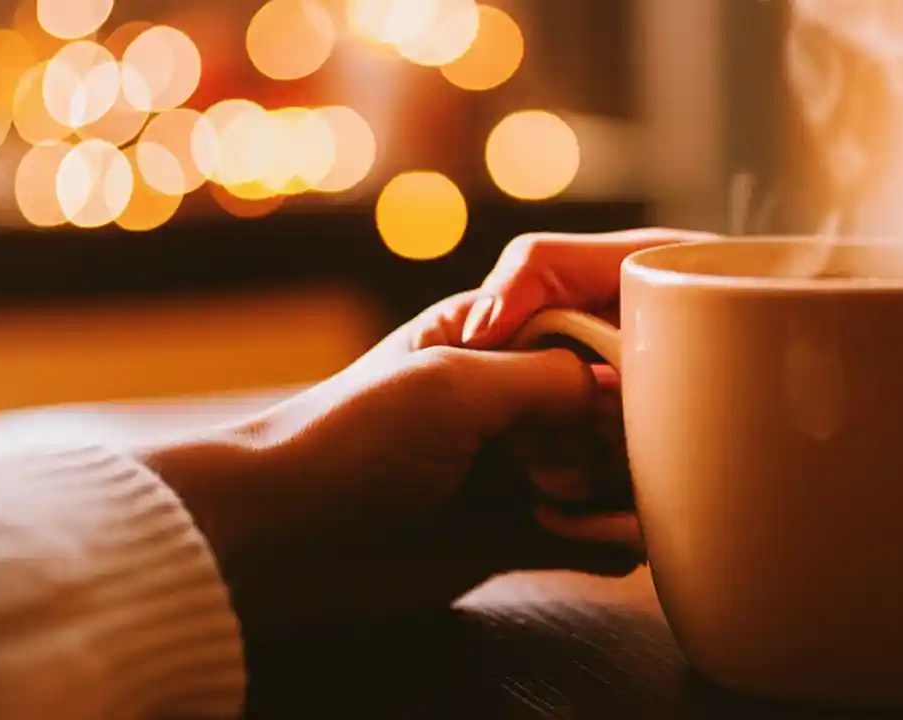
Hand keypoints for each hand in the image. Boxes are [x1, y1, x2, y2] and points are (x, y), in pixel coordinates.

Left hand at [141, 227, 713, 636]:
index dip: (623, 364)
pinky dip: (606, 541)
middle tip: (580, 467)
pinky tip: (594, 542)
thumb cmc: (347, 438)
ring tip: (585, 513)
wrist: (275, 537)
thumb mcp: (452, 386)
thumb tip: (627, 388)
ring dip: (620, 495)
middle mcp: (512, 403)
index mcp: (494, 341)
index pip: (591, 335)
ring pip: (608, 477)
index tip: (626, 400)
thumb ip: (547, 378)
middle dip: (619, 439)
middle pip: (611, 412)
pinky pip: (587, 536)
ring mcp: (515, 471)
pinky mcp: (511, 535)